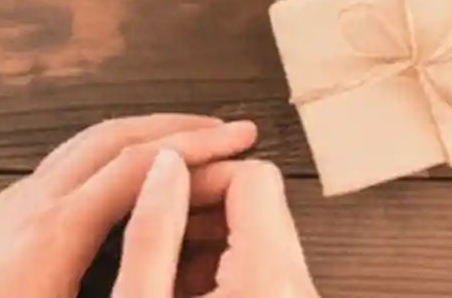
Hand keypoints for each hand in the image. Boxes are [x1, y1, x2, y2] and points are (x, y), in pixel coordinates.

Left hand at [0, 114, 258, 297]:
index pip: (139, 164)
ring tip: (185, 145)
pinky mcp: (0, 216)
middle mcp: (32, 202)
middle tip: (226, 128)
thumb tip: (168, 268)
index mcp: (54, 230)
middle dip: (177, 124)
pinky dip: (112, 155)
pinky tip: (127, 180)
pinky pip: (68, 163)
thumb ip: (124, 282)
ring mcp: (12, 203)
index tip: (240, 138)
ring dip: (143, 134)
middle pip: (115, 136)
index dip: (198, 146)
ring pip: (87, 144)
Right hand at [115, 156, 318, 296]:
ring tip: (164, 267)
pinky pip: (265, 272)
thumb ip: (153, 233)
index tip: (164, 191)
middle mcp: (299, 286)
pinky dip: (226, 271)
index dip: (204, 173)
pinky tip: (185, 292)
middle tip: (158, 228)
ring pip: (262, 238)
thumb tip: (164, 165)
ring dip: (213, 238)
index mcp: (268, 277)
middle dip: (205, 206)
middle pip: (263, 205)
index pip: (255, 176)